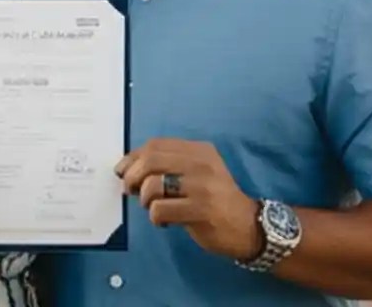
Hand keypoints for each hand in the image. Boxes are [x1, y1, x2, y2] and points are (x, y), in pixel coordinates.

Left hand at [116, 138, 261, 260]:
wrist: (248, 226)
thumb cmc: (215, 199)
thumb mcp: (197, 173)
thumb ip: (168, 166)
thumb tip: (128, 169)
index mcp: (199, 150)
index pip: (156, 145)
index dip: (133, 157)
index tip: (123, 171)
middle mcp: (201, 163)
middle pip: (151, 160)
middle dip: (133, 177)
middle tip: (131, 191)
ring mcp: (202, 186)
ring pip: (152, 185)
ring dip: (144, 200)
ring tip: (153, 208)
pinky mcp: (201, 210)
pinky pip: (160, 209)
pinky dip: (155, 217)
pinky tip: (166, 221)